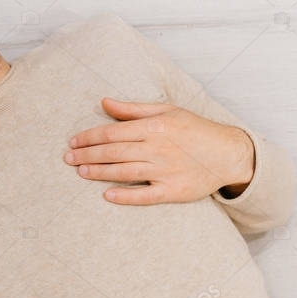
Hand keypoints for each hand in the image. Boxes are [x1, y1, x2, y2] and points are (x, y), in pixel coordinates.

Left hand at [65, 97, 255, 204]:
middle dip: (88, 155)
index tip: (73, 141)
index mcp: (155, 127)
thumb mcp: (167, 111)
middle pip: (115, 152)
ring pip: (125, 172)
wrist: (229, 153)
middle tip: (68, 158)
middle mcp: (158, 148)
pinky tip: (107, 195)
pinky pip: (145, 195)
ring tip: (80, 172)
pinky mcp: (174, 191)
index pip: (114, 132)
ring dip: (100, 172)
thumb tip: (104, 102)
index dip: (90, 137)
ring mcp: (165, 171)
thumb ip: (133, 109)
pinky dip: (126, 195)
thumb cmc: (195, 130)